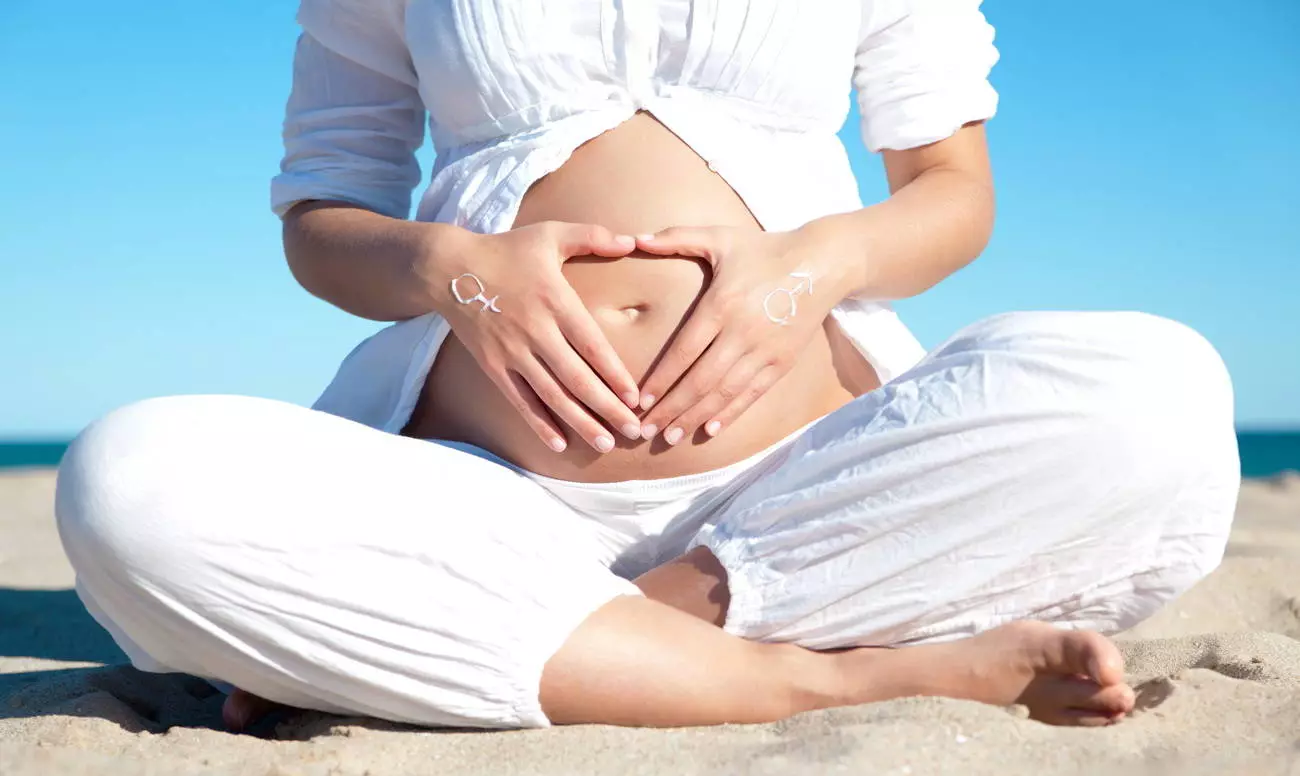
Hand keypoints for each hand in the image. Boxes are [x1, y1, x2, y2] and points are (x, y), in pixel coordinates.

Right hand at [434, 221, 642, 452]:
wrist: (449, 269)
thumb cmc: (507, 250)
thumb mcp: (550, 234)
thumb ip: (592, 236)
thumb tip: (632, 241)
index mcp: (555, 301)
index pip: (592, 346)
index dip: (614, 375)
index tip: (635, 398)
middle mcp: (535, 331)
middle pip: (577, 379)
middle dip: (607, 409)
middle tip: (633, 431)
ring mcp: (512, 352)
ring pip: (551, 396)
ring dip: (580, 423)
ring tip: (605, 444)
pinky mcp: (493, 366)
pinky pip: (519, 401)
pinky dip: (539, 424)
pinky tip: (559, 444)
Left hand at [633, 226, 849, 443]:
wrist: (821, 264)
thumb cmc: (764, 250)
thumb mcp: (720, 238)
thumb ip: (676, 238)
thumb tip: (635, 237)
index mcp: (722, 305)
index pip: (684, 351)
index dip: (661, 379)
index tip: (640, 400)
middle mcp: (742, 333)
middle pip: (700, 381)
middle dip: (671, 409)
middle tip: (644, 430)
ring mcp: (764, 352)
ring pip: (724, 393)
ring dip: (695, 418)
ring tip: (670, 437)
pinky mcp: (782, 363)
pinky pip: (751, 394)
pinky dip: (730, 414)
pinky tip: (709, 430)